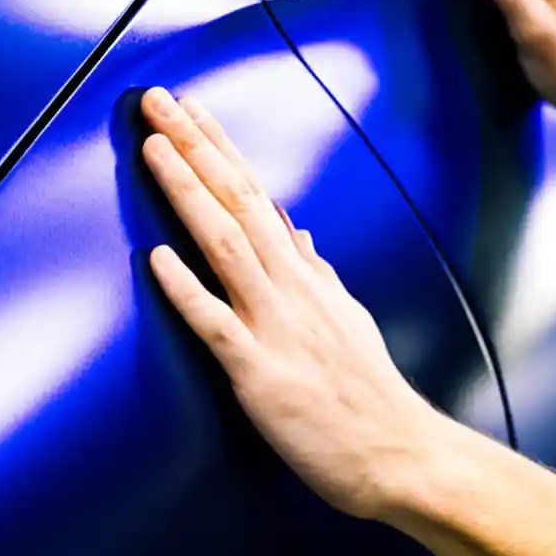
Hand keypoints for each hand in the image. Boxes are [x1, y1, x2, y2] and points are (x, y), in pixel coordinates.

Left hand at [139, 87, 447, 520]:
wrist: (399, 454)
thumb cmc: (366, 390)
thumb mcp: (345, 316)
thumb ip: (316, 273)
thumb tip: (297, 233)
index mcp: (302, 273)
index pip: (256, 192)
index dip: (219, 148)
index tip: (190, 108)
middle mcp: (289, 288)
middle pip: (237, 201)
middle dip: (196, 147)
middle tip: (158, 100)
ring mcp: (275, 326)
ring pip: (225, 245)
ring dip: (188, 193)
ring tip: (155, 149)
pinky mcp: (260, 373)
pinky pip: (216, 325)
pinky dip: (186, 289)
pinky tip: (156, 256)